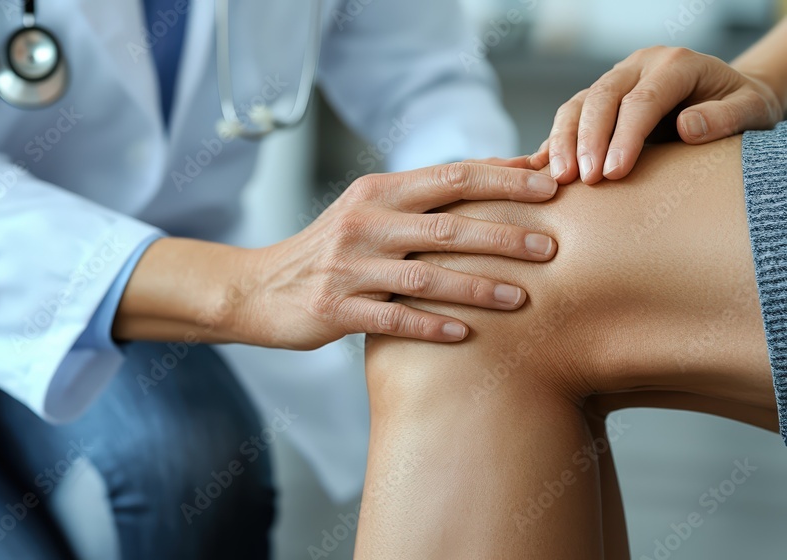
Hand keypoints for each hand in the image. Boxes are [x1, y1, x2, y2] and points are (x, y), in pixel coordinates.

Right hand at [237, 163, 559, 349]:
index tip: (551, 186)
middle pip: (446, 226)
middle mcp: (363, 223)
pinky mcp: (335, 308)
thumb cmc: (331, 249)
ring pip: (425, 276)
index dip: (504, 179)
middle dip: (503, 235)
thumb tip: (502, 170)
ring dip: (477, 287)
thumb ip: (427, 197)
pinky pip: (393, 319)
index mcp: (377, 193)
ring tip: (522, 298)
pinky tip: (465, 335)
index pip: (452, 176)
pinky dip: (431, 326)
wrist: (259, 287)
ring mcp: (348, 267)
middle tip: (552, 247)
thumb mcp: (371, 211)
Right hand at [529, 46, 784, 184]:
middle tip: (582, 180)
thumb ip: (726, 118)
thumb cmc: (740, 106)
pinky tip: (541, 167)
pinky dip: (554, 142)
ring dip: (563, 142)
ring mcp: (616, 79)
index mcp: (676, 63)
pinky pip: (569, 116)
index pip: (641, 100)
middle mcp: (639, 65)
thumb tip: (688, 128)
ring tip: (560, 178)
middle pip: (601, 98)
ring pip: (577, 104)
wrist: (728, 97)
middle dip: (587, 140)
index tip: (613, 173)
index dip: (623, 137)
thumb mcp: (752, 110)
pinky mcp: (599, 98)